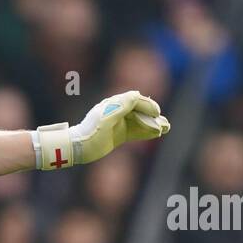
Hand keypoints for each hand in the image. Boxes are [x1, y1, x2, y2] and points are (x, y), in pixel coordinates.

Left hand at [35, 90, 169, 170]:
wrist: (76, 148)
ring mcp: (119, 123)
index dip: (147, 106)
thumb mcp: (106, 120)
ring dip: (152, 125)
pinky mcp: (118, 134)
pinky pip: (135, 131)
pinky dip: (146, 132)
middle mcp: (117, 112)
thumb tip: (136, 94)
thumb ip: (121, 107)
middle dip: (153, 117)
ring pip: (139, 122)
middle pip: (139, 111)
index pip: (135, 101)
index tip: (156, 114)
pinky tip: (156, 134)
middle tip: (165, 124)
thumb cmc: (90, 134)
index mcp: (113, 105)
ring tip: (166, 128)